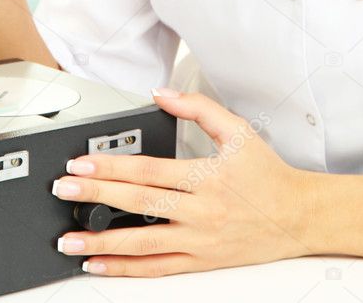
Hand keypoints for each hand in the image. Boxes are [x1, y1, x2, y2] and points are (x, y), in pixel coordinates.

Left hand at [51, 90, 316, 276]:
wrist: (298, 216)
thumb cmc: (267, 173)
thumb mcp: (237, 129)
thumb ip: (198, 107)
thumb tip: (161, 94)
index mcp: (206, 176)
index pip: (149, 170)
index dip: (111, 167)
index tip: (82, 163)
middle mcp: (200, 211)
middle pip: (138, 204)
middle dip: (96, 197)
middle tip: (64, 190)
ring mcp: (198, 241)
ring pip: (142, 244)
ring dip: (102, 242)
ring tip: (70, 239)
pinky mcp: (200, 261)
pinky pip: (157, 269)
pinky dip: (126, 268)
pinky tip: (100, 264)